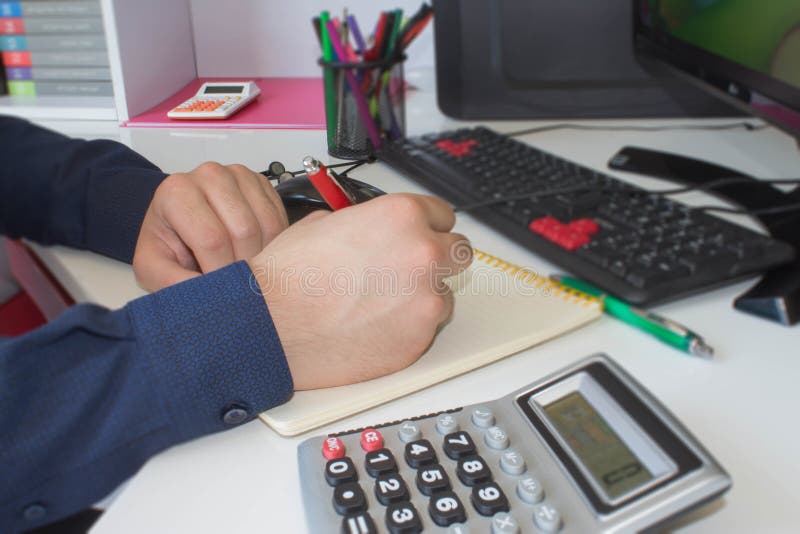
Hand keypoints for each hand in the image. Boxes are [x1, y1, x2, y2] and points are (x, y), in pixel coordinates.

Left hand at [134, 162, 288, 290]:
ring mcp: (239, 175)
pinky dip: (275, 244)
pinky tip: (257, 254)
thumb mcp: (155, 269)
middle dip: (244, 266)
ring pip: (267, 225)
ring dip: (263, 257)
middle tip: (236, 284)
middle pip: (244, 230)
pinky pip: (280, 219)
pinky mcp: (261, 183)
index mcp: (177, 192)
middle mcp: (209, 175)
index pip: (212, 238)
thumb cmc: (169, 247)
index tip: (220, 292)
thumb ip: (173, 283)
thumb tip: (208, 299)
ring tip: (246, 270)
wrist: (181, 227)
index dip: (221, 271)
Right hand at [248, 193, 472, 389]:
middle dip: (437, 259)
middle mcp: (422, 254)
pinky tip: (372, 327)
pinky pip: (426, 330)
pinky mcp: (419, 340)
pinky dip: (407, 329)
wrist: (269, 326)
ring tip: (378, 306)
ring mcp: (425, 301)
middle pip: (459, 252)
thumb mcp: (325, 223)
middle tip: (408, 271)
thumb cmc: (287, 278)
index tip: (422, 237)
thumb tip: (379, 230)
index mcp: (401, 216)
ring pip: (444, 296)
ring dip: (422, 298)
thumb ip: (369, 223)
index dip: (428, 227)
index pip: (444, 215)